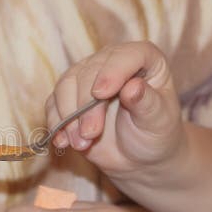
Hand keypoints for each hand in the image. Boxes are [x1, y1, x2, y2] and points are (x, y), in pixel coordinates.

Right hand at [46, 41, 184, 180]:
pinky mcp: (69, 97)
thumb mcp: (158, 121)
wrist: (138, 156)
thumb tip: (133, 87)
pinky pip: (53, 103)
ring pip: (66, 85)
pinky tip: (63, 141)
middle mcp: (111, 63)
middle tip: (90, 133)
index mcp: (142, 59)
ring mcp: (87, 78)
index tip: (101, 94)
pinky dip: (55, 123)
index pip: (125, 55)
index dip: (112, 71)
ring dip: (68, 116)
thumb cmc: (155, 134)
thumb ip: (147, 103)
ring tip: (80, 143)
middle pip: (89, 72)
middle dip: (86, 105)